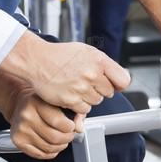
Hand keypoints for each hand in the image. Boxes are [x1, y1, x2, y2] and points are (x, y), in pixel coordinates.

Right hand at [0, 34, 130, 114]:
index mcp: (98, 60)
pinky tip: (71, 93)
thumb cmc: (59, 56)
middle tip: (86, 82)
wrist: (37, 60)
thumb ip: (105, 65)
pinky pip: (84, 109)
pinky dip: (79, 105)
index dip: (117, 83)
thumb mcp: (86, 51)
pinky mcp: (71, 100)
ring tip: (76, 86)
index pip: (123, 80)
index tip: (112, 84)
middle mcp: (92, 73)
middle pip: (108, 92)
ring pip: (96, 101)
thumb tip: (122, 81)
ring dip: (89, 97)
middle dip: (99, 89)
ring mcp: (81, 88)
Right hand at [7, 89, 81, 159]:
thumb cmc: (40, 102)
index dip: (70, 127)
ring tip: (61, 139)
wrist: (20, 105)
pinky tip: (52, 144)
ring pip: (49, 148)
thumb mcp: (55, 100)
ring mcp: (21, 130)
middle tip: (69, 134)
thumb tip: (79, 127)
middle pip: (54, 137)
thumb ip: (72, 111)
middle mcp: (26, 116)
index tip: (72, 126)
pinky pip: (41, 154)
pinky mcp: (18, 141)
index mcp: (36, 102)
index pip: (58, 122)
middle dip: (67, 138)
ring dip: (60, 146)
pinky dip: (51, 152)